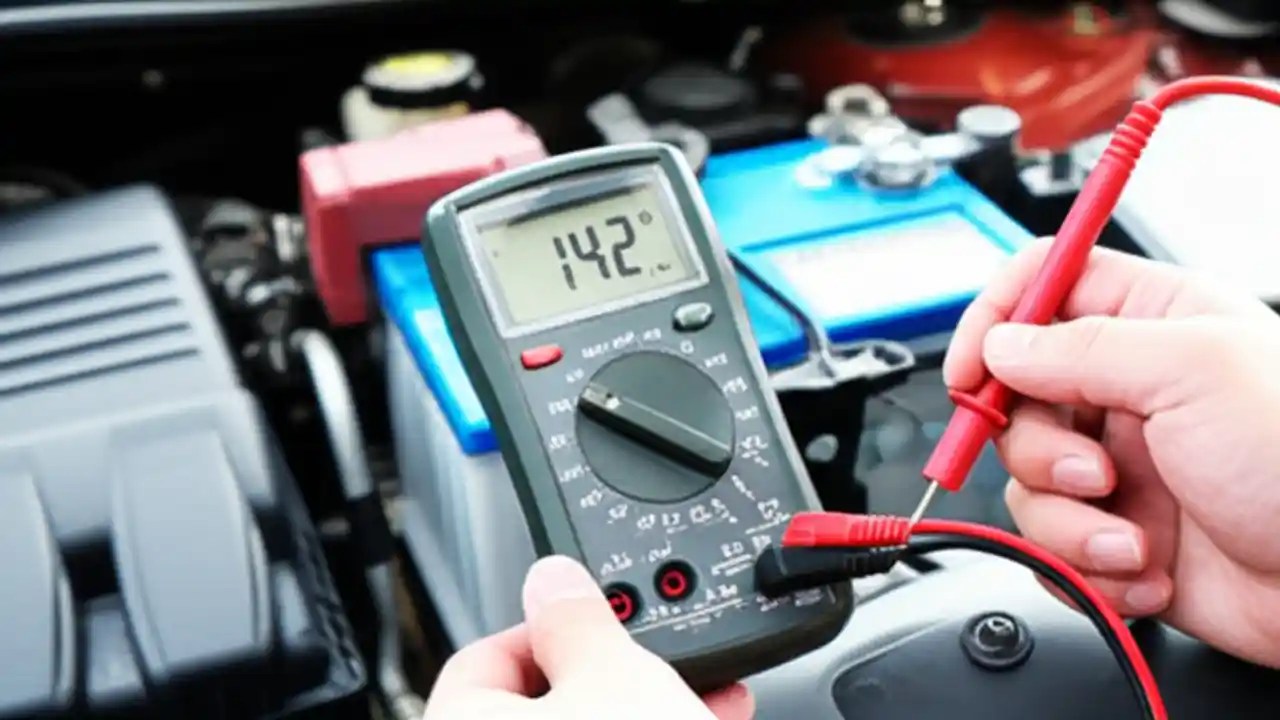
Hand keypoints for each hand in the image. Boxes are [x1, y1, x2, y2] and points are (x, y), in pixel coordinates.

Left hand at [423, 556, 754, 718]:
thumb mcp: (615, 678)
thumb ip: (578, 617)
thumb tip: (553, 575)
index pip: (485, 652)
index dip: (553, 623)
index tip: (601, 614)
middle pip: (547, 694)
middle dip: (617, 668)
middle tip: (663, 652)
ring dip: (648, 703)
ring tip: (707, 688)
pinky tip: (708, 717)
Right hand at [944, 240, 1279, 668]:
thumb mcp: (1195, 371)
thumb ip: (1083, 348)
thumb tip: (1002, 346)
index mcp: (1150, 324)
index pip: (1041, 288)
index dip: (994, 322)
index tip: (972, 372)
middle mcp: (1127, 391)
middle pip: (1014, 398)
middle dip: (1038, 450)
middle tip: (1088, 473)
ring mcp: (1119, 467)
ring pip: (1024, 484)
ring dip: (1069, 524)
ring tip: (1134, 538)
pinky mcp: (1115, 534)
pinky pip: (1050, 548)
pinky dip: (1087, 569)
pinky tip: (1147, 570)